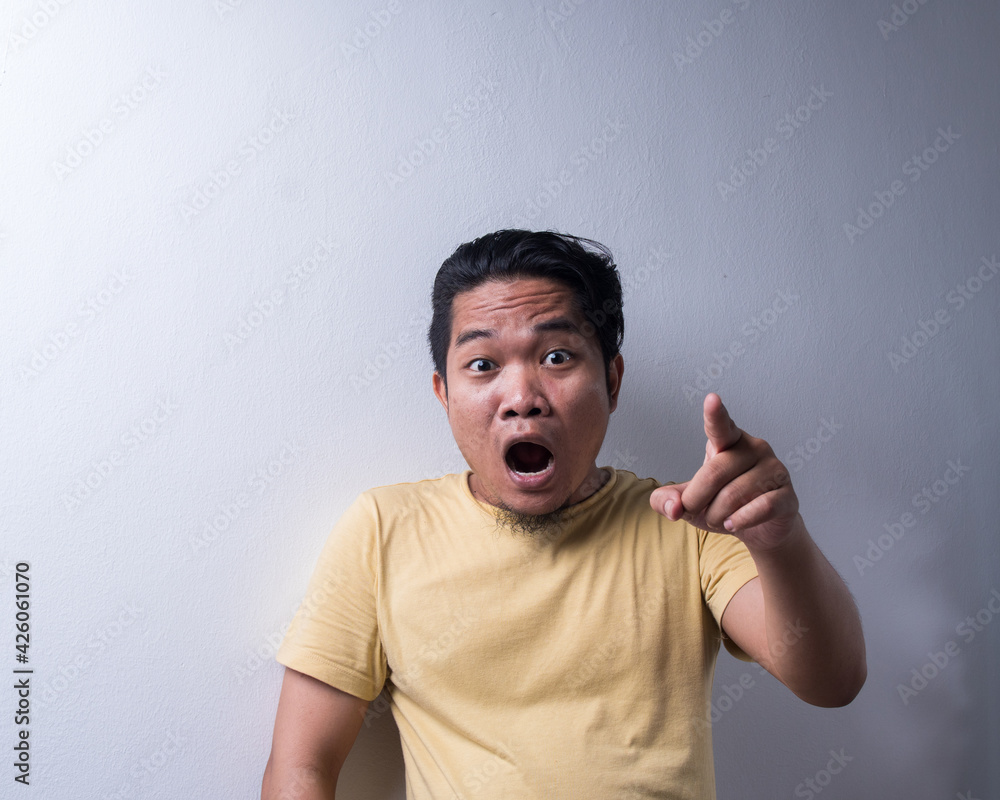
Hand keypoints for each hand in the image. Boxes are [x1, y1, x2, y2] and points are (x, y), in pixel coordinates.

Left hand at [649, 393, 800, 551]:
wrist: (759, 530)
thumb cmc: (720, 505)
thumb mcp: (688, 502)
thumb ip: (667, 500)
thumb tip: (672, 508)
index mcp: (729, 441)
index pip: (720, 426)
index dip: (715, 414)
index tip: (712, 399)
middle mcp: (754, 448)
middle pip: (714, 472)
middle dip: (696, 499)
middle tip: (694, 510)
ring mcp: (774, 470)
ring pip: (734, 494)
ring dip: (716, 515)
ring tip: (716, 519)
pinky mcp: (788, 496)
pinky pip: (761, 508)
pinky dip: (739, 521)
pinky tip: (732, 524)